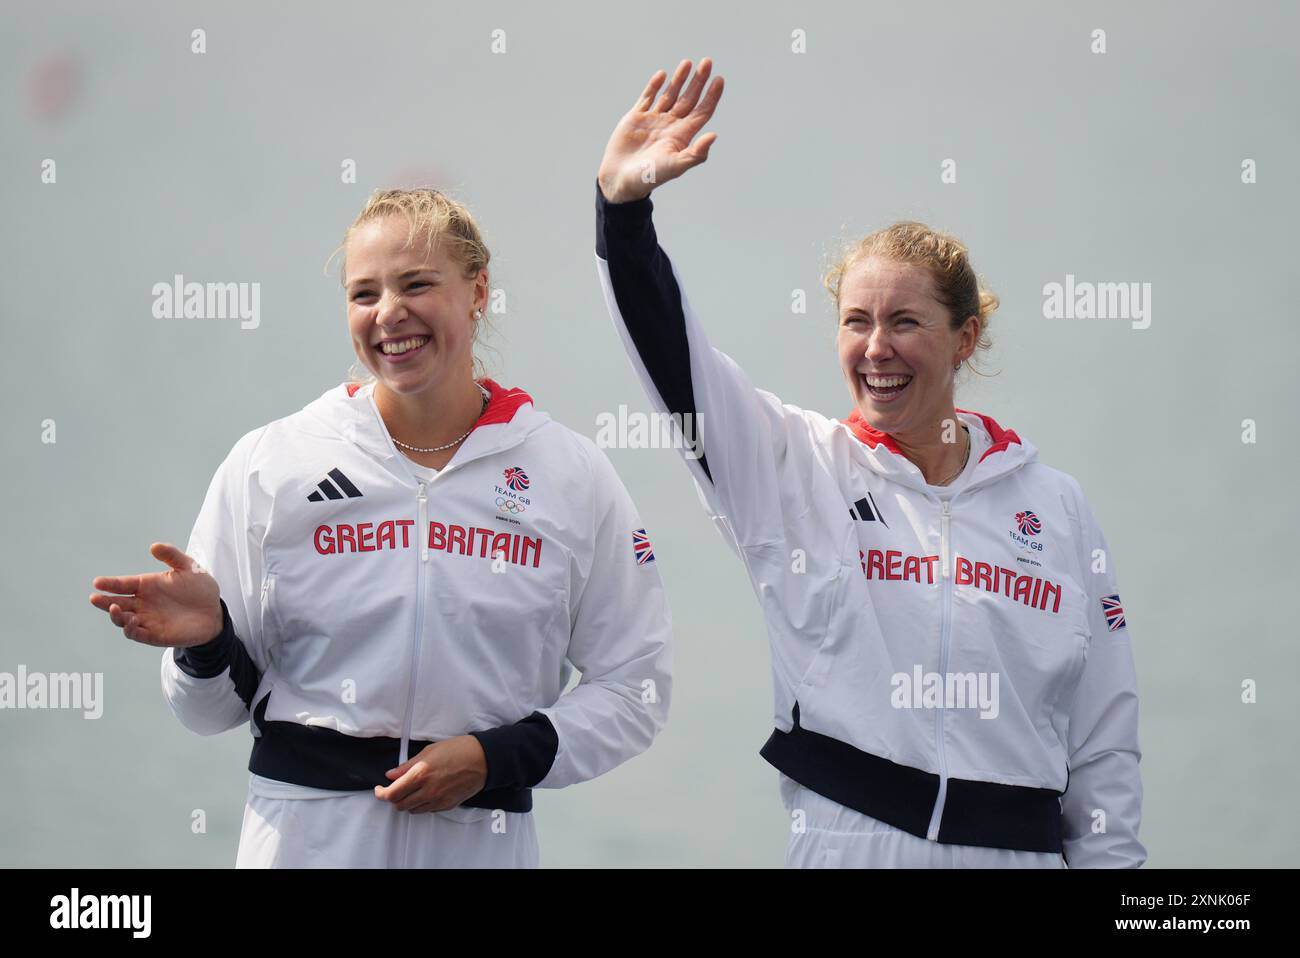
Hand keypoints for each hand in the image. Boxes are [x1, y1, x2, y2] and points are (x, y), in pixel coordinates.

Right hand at [89, 542, 223, 647]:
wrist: (215, 611)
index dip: (109, 584)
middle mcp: (143, 603)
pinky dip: (131, 629)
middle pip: (117, 603)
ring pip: (123, 620)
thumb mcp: (189, 568)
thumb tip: (153, 546)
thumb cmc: (200, 588)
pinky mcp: (155, 635)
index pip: (123, 584)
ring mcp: (147, 620)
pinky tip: (131, 621)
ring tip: (115, 608)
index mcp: (147, 585)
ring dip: (116, 615)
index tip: (97, 582)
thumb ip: (172, 556)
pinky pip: (138, 634)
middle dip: (104, 601)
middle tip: (95, 598)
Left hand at [374, 736, 487, 812]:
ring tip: (409, 790)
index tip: (380, 789)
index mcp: (420, 774)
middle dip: (392, 798)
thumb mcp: (429, 751)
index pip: (392, 793)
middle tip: (393, 789)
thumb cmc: (458, 750)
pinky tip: (424, 794)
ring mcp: (437, 800)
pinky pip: (426, 810)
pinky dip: (420, 804)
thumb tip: (391, 775)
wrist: (483, 759)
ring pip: (411, 810)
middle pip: (399, 805)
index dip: (381, 793)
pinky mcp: (446, 805)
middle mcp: (427, 791)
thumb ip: (407, 766)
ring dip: (406, 802)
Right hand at [597, 57, 723, 203]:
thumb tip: (714, 135)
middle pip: (689, 99)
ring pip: (670, 95)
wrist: (621, 180)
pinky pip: (647, 98)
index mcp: (682, 136)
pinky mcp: (635, 118)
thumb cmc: (650, 177)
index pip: (702, 111)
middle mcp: (670, 125)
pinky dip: (654, 86)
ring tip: (687, 62)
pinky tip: (662, 75)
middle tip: (707, 62)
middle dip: (698, 81)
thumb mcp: (675, 166)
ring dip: (679, 79)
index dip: (711, 96)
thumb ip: (696, 153)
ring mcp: (653, 120)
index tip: (719, 79)